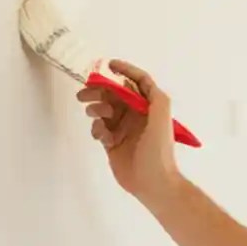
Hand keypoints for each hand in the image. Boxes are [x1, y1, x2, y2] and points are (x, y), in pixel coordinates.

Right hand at [76, 59, 180, 203]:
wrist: (152, 181)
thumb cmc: (158, 149)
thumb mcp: (162, 117)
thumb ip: (154, 95)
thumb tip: (139, 80)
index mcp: (148, 107)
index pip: (136, 83)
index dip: (124, 71)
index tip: (108, 65)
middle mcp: (135, 115)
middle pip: (114, 95)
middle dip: (99, 91)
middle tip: (84, 94)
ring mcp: (123, 129)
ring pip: (103, 110)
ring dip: (96, 108)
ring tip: (95, 115)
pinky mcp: (112, 143)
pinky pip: (99, 129)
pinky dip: (97, 129)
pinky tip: (102, 137)